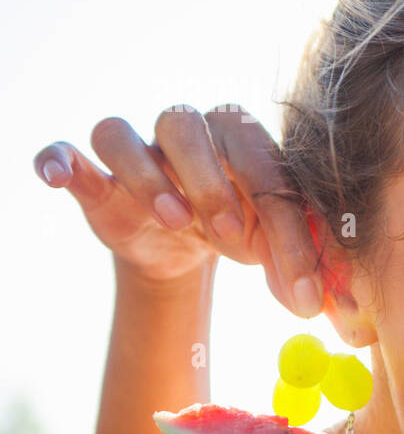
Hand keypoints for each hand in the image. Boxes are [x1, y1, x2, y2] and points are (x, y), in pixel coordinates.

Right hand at [32, 104, 322, 316]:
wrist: (189, 244)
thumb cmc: (241, 231)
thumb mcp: (272, 247)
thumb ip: (292, 263)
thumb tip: (312, 303)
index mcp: (243, 139)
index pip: (266, 170)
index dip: (285, 231)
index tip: (298, 288)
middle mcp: (189, 132)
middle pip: (189, 130)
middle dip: (211, 183)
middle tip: (229, 234)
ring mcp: (138, 151)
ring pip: (124, 135)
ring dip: (147, 175)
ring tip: (175, 220)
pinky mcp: (96, 175)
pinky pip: (68, 153)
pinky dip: (60, 161)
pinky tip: (61, 177)